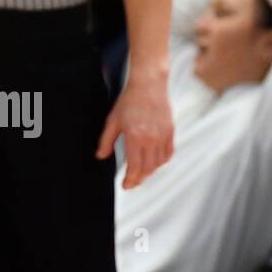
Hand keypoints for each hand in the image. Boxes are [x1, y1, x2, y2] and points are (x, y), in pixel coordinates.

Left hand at [96, 72, 172, 188]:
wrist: (148, 85)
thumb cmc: (129, 101)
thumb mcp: (113, 120)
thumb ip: (106, 141)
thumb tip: (100, 156)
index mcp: (135, 137)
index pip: (135, 167)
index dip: (130, 180)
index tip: (126, 186)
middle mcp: (151, 139)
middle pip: (148, 168)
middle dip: (139, 178)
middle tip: (132, 182)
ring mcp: (163, 136)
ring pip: (159, 163)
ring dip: (150, 171)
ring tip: (141, 173)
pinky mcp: (170, 132)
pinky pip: (168, 154)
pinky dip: (161, 162)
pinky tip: (154, 162)